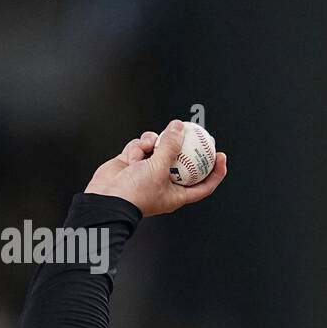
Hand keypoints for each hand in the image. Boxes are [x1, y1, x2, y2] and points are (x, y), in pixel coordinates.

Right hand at [84, 119, 226, 216]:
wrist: (105, 199)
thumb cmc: (134, 194)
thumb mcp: (158, 168)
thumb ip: (170, 147)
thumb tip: (178, 128)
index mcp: (177, 193)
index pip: (204, 184)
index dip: (215, 171)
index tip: (221, 156)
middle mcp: (164, 183)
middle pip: (181, 160)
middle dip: (183, 146)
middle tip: (189, 132)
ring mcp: (148, 172)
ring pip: (159, 148)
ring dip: (154, 143)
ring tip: (149, 147)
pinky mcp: (133, 163)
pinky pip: (141, 147)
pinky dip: (138, 147)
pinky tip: (134, 154)